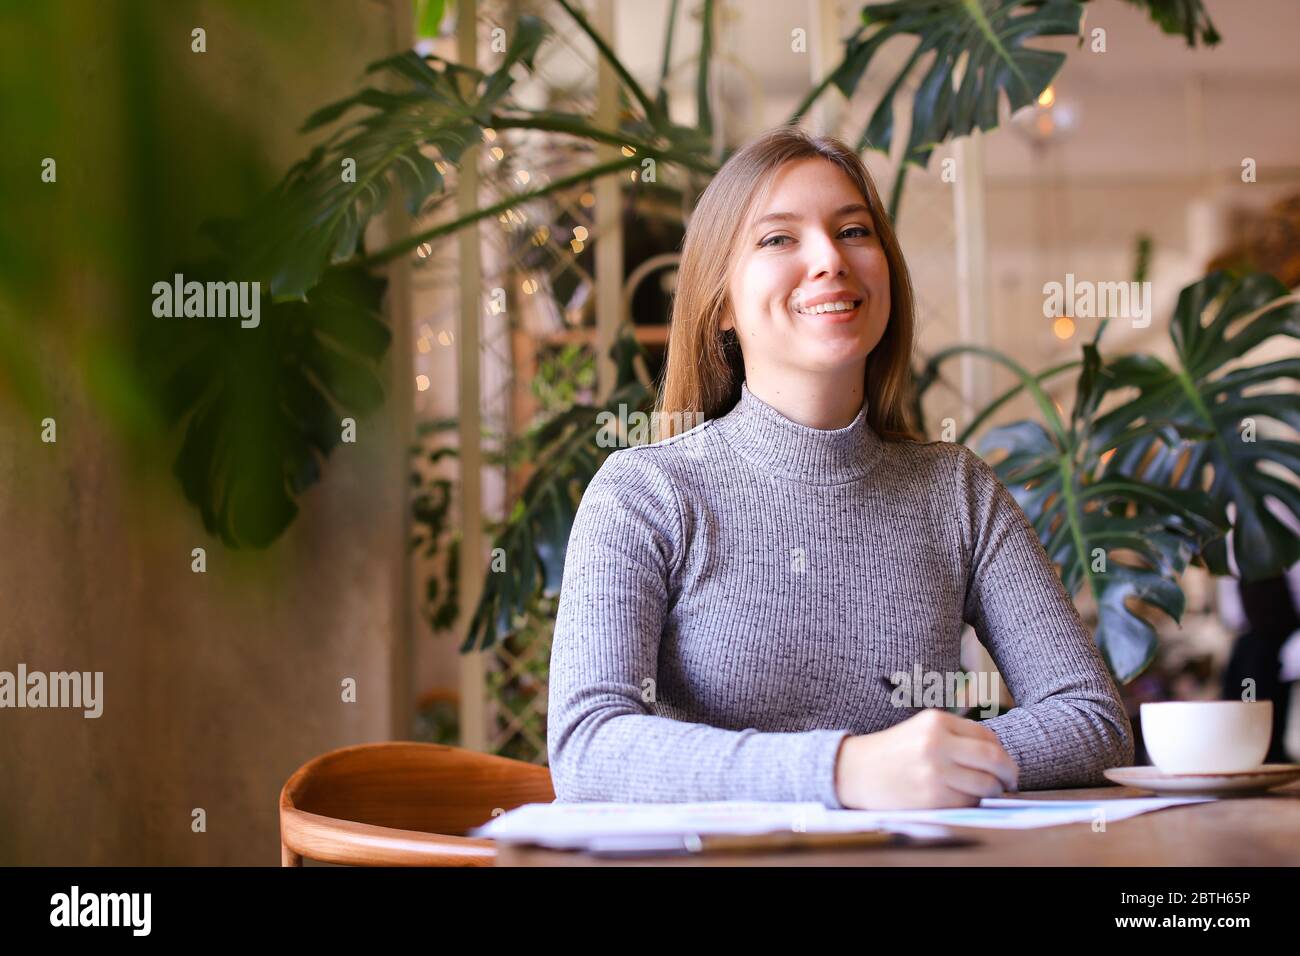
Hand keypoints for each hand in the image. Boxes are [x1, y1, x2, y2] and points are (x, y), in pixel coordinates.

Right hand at [834, 708, 1018, 809]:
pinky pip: (967, 802)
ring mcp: (934, 772)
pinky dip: (971, 803)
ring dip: (991, 790)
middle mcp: (937, 744)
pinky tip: (960, 798)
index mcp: (936, 721)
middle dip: (1009, 773)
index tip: (1006, 764)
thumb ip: (957, 736)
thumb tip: (998, 754)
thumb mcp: (922, 730)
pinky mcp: (931, 798)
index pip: (987, 737)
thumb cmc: (893, 751)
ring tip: (987, 791)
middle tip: (1011, 780)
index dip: (1003, 753)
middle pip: (993, 760)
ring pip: (984, 784)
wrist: (855, 770)